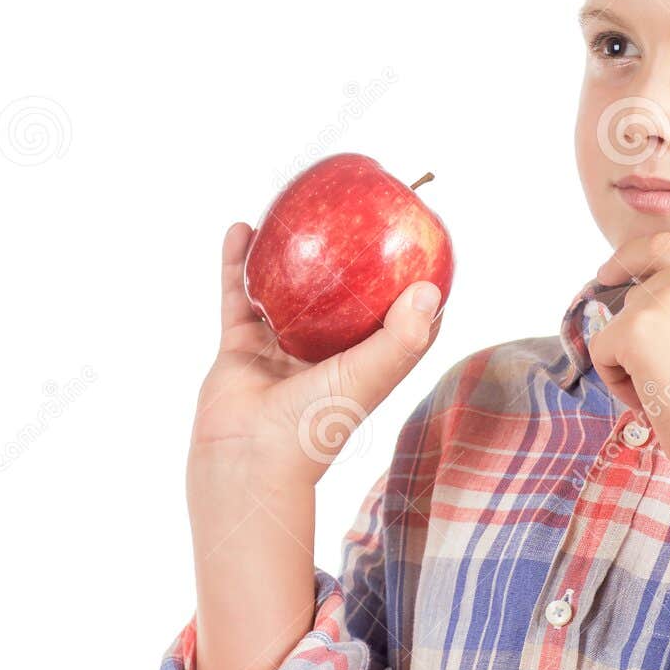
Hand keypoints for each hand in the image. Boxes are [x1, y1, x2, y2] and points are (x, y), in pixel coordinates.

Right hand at [189, 220, 445, 496]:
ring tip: (296, 211)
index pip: (399, 317)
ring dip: (290, 253)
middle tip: (354, 210)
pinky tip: (242, 228)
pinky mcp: (243, 346)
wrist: (245, 459)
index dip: (412, 281)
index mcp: (365, 362)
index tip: (421, 241)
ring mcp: (283, 347)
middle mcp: (327, 352)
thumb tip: (430, 289)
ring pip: (288, 288)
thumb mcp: (367, 378)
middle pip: (341, 294)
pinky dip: (239, 263)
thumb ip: (401, 338)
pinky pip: (240, 295)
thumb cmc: (314, 427)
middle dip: (347, 256)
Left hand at [586, 232, 669, 484]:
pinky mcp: (637, 328)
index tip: (606, 272)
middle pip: (636, 289)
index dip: (630, 257)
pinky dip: (617, 382)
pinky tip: (655, 402)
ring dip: (632, 363)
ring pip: (619, 323)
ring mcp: (668, 298)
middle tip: (662, 380)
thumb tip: (629, 302)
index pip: (665, 244)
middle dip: (635, 333)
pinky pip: (601, 349)